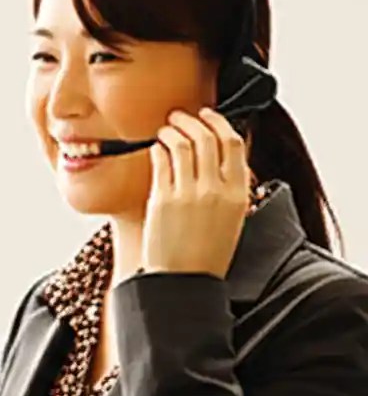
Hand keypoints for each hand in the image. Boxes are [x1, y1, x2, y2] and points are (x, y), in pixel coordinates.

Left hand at [142, 107, 250, 278]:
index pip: (233, 143)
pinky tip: (156, 148)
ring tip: (165, 129)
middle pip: (206, 138)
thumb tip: (217, 156)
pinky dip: (158, 149)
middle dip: (191, 120)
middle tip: (179, 116)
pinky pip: (161, 162)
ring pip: (182, 145)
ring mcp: (188, 194)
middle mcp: (216, 190)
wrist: (184, 280)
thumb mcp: (231, 218)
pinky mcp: (163, 200)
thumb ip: (228, 187)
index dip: (219, 123)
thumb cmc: (206, 252)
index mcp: (239, 194)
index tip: (207, 115)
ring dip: (172, 130)